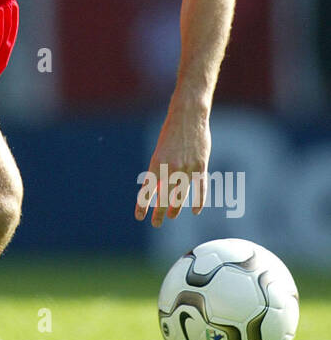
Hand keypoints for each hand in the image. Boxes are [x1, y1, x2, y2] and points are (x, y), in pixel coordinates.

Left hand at [135, 100, 210, 227]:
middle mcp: (170, 168)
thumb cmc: (171, 133)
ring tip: (171, 215)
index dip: (143, 205)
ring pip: (181, 195)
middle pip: (164, 197)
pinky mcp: (201, 166)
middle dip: (159, 212)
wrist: (188, 116)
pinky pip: (200, 189)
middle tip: (156, 223)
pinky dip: (199, 201)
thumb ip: (159, 170)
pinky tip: (196, 211)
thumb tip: (157, 190)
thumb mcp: (160, 151)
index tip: (139, 217)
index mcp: (156, 163)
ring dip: (175, 207)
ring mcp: (187, 168)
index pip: (147, 190)